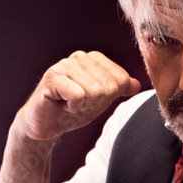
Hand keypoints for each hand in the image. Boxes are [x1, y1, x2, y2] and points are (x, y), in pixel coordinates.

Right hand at [15, 51, 140, 141]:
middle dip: (95, 103)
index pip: (121, 80)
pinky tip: (62, 104)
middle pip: (109, 87)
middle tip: (78, 103)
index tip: (90, 100)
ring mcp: (64, 65)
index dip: (108, 98)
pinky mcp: (52, 78)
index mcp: (94, 59)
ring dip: (82, 106)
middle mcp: (80, 57)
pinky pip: (78, 95)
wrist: (46, 125)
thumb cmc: (71, 109)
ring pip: (95, 92)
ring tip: (69, 103)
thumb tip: (136, 84)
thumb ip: (119, 90)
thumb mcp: (101, 100)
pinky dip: (73, 107)